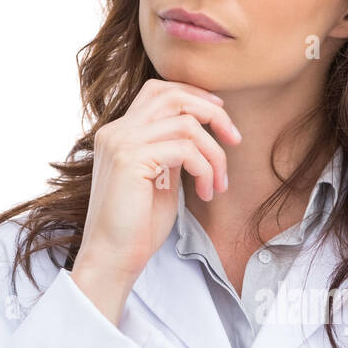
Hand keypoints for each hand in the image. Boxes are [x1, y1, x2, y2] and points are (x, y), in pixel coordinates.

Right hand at [72, 78, 240, 323]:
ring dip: (214, 152)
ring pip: (185, 123)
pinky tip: (206, 192)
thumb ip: (171, 151)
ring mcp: (121, 142)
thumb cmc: (137, 226)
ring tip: (219, 182)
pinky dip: (206, 169)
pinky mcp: (131, 159)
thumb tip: (201, 133)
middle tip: (235, 139)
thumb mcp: (159, 178)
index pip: (158, 91)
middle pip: (172, 95)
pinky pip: (185, 149)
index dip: (194, 95)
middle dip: (212, 113)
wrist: (112, 257)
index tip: (221, 117)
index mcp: (119, 132)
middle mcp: (116, 131)